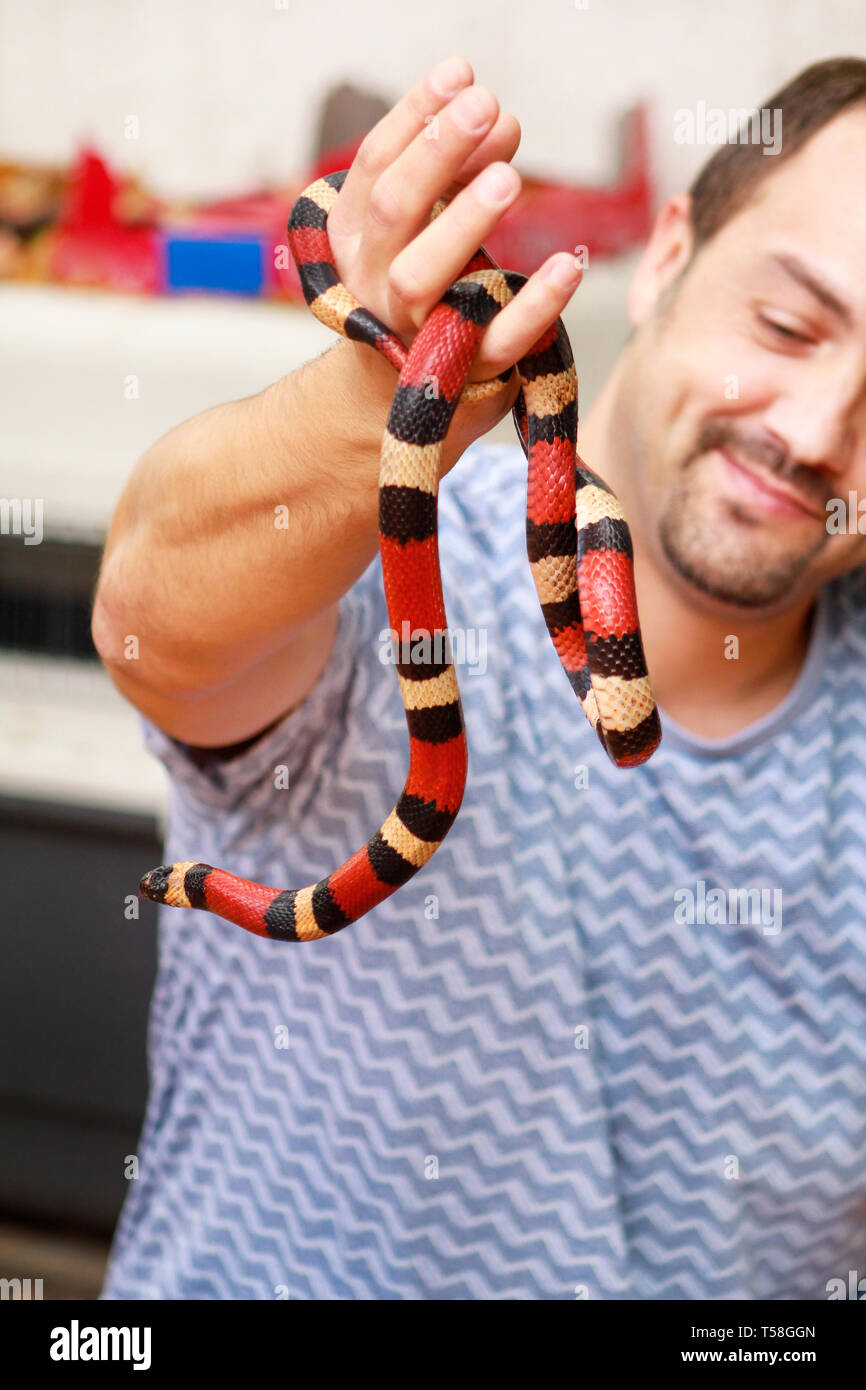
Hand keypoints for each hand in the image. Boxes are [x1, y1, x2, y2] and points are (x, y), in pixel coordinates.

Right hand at [325, 55, 583, 463]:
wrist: (402, 402)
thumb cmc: (422, 293)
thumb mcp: (422, 228)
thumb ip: (454, 174)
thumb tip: (497, 115)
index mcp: (354, 241)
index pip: (375, 168)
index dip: (414, 118)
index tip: (461, 73)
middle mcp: (376, 284)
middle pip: (394, 211)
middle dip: (438, 153)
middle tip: (486, 105)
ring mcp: (417, 329)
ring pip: (425, 276)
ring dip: (465, 222)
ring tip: (509, 175)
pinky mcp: (466, 370)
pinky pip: (499, 338)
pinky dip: (537, 304)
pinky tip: (571, 264)